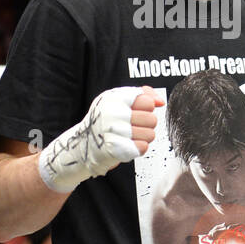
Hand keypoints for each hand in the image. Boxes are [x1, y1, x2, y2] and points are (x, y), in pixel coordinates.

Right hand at [37, 85, 163, 191]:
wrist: (84, 144)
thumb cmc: (105, 121)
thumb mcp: (119, 100)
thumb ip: (143, 94)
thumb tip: (160, 101)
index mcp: (114, 98)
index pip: (147, 101)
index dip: (147, 108)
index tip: (138, 111)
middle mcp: (113, 113)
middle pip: (152, 119)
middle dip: (147, 124)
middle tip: (134, 126)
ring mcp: (114, 131)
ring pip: (150, 134)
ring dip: (143, 137)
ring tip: (131, 136)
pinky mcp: (116, 148)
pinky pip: (143, 147)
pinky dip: (138, 148)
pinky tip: (128, 144)